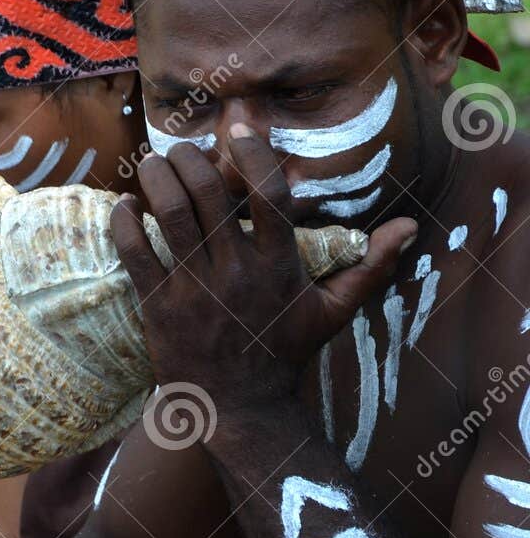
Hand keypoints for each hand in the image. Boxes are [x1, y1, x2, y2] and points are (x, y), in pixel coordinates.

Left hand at [111, 130, 414, 413]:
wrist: (241, 407)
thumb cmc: (284, 353)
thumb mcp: (333, 313)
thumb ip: (369, 267)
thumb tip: (410, 227)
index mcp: (279, 266)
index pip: (271, 195)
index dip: (254, 155)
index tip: (239, 130)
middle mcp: (237, 272)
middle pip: (209, 194)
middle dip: (191, 159)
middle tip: (184, 149)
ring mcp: (195, 289)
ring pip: (170, 215)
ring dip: (157, 179)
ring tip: (154, 165)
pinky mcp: (159, 306)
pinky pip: (135, 253)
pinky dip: (126, 222)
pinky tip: (126, 205)